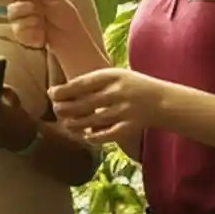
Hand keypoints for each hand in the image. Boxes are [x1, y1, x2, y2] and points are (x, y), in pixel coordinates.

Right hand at [2, 0, 91, 52]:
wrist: (71, 35)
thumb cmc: (63, 13)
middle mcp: (18, 3)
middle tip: (37, 2)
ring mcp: (17, 19)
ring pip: (12, 11)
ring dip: (31, 14)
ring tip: (42, 19)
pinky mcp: (20, 34)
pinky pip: (18, 28)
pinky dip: (32, 29)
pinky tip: (41, 31)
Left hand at [50, 68, 169, 143]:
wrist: (163, 100)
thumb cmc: (133, 86)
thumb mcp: (116, 76)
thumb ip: (94, 82)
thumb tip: (64, 89)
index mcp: (113, 77)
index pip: (81, 84)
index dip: (63, 90)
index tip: (51, 93)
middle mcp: (117, 93)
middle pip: (83, 104)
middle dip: (64, 108)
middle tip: (55, 110)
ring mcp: (124, 111)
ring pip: (91, 121)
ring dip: (74, 124)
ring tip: (66, 123)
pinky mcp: (129, 128)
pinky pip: (106, 135)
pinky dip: (93, 137)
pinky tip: (85, 136)